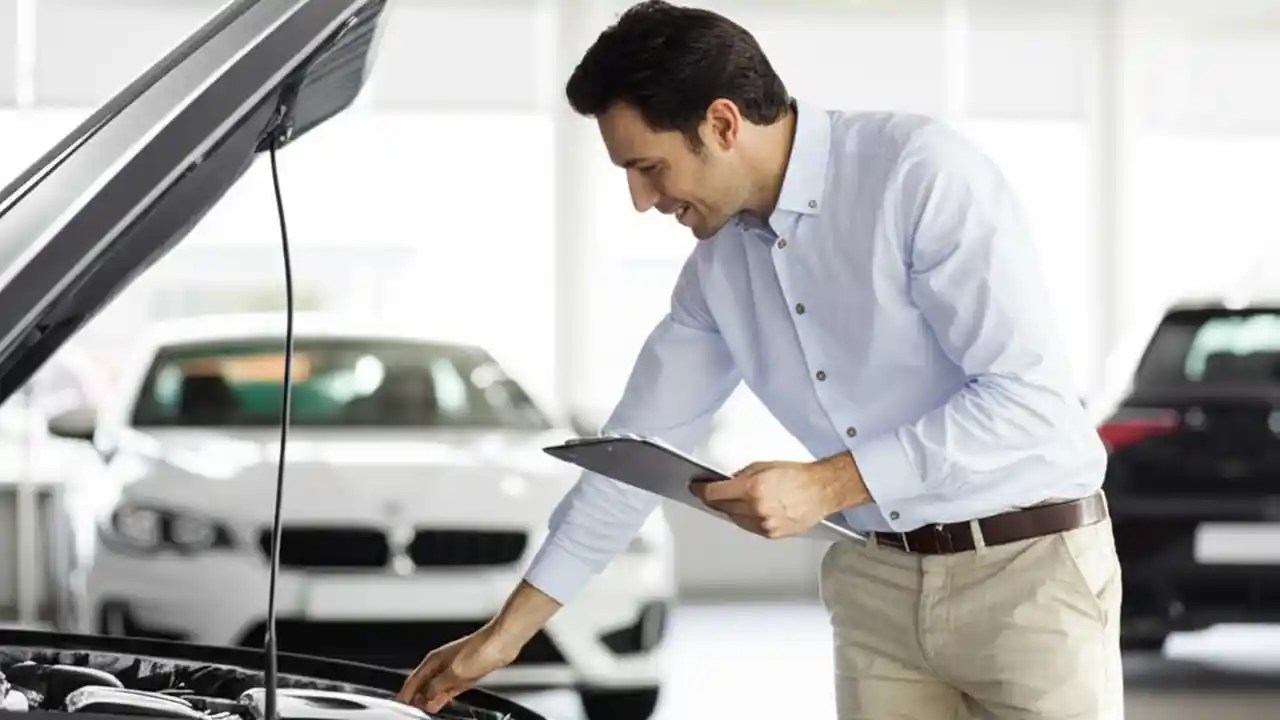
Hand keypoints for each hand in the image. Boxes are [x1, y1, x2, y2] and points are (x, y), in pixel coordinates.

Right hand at [395, 624, 517, 712]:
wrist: (501, 642)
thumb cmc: (480, 649)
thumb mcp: (453, 674)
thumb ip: (436, 687)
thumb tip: (425, 697)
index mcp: (434, 660)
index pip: (413, 680)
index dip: (406, 695)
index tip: (402, 705)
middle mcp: (441, 663)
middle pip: (424, 684)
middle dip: (418, 698)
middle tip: (415, 711)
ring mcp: (453, 667)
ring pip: (437, 686)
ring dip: (431, 698)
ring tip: (427, 710)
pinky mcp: (466, 671)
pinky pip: (450, 686)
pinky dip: (445, 695)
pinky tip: (446, 702)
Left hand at [690, 454, 868, 538]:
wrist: (820, 491)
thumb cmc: (797, 476)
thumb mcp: (763, 466)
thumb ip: (741, 476)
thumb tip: (724, 483)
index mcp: (752, 488)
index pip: (715, 493)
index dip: (701, 490)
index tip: (694, 487)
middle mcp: (756, 508)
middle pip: (722, 508)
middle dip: (714, 500)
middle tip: (709, 494)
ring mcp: (763, 524)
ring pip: (734, 519)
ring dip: (729, 510)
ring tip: (731, 501)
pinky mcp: (771, 534)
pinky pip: (749, 527)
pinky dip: (744, 520)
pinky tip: (747, 512)